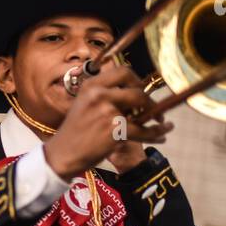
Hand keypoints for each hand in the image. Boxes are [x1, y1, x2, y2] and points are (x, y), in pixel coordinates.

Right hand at [44, 64, 172, 180]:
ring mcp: (108, 112)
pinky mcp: (115, 130)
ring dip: (156, 121)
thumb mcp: (83, 104)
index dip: (137, 80)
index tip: (141, 90)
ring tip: (162, 125)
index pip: (123, 71)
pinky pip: (143, 131)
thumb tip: (134, 92)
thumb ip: (104, 95)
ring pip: (144, 113)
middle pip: (137, 91)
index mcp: (91, 85)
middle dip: (150, 102)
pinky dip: (155, 134)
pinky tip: (161, 135)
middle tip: (153, 111)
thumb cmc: (74, 132)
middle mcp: (99, 95)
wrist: (62, 154)